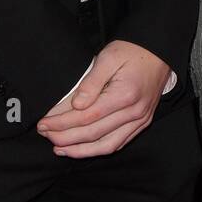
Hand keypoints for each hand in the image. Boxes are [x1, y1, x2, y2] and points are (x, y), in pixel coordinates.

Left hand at [36, 40, 170, 157]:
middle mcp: (134, 112)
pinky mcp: (142, 122)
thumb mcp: (108, 57)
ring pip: (106, 145)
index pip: (86, 117)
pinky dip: (99, 149)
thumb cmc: (132, 50)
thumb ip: (91, 83)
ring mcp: (140, 120)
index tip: (44, 124)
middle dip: (65, 138)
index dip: (62, 123)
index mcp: (125, 95)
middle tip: (46, 135)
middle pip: (94, 134)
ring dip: (81, 151)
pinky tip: (84, 148)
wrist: (158, 50)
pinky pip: (119, 143)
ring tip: (60, 149)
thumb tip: (75, 106)